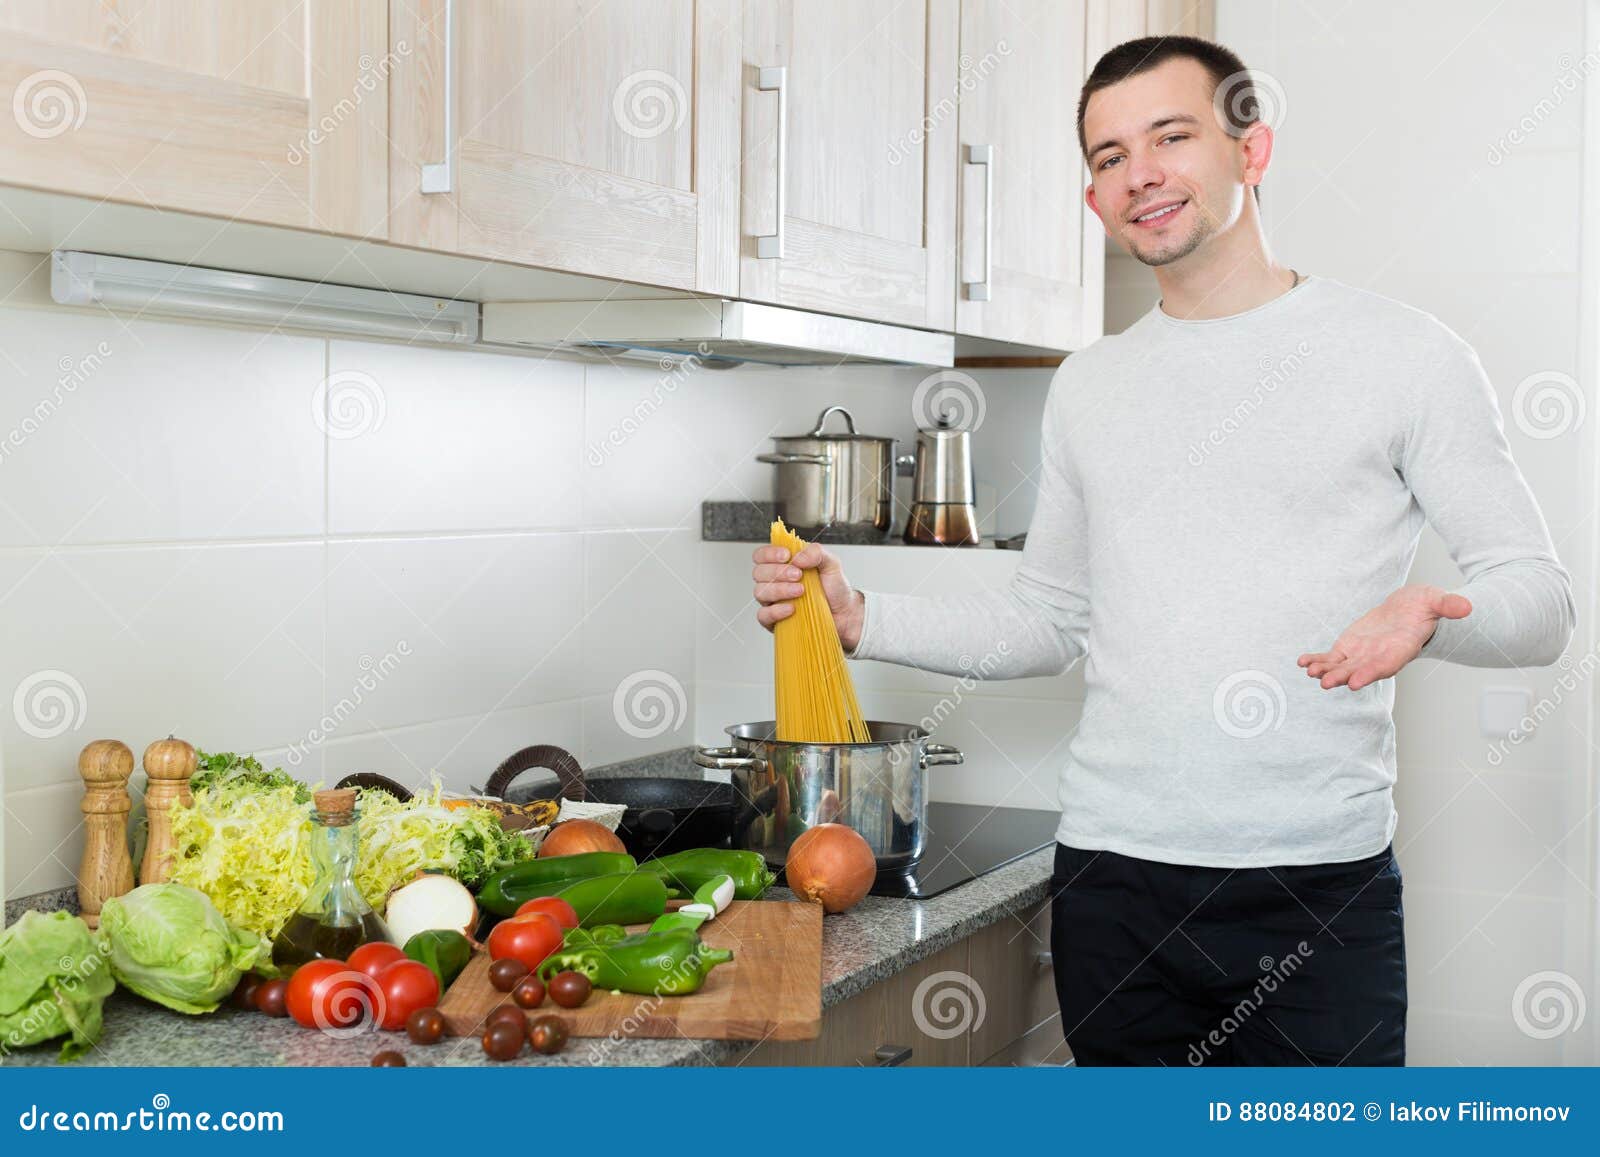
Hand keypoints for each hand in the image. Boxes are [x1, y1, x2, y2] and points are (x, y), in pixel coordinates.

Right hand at [752, 541, 864, 649]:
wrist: (844, 613)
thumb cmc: (834, 588)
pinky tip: (792, 609)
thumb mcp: (831, 563)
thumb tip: (797, 557)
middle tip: (798, 575)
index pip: (761, 555)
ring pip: (760, 593)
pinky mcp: (774, 621)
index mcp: (783, 565)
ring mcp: (772, 601)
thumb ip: (816, 552)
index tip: (786, 556)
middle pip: (758, 573)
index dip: (769, 553)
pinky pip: (763, 615)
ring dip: (780, 590)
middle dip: (778, 572)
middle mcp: (774, 582)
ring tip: (801, 591)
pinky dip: (776, 611)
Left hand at [1298, 584, 1471, 690]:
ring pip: (1342, 667)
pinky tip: (1303, 663)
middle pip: (1360, 670)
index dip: (1371, 672)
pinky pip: (1331, 658)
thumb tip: (1467, 607)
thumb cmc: (1425, 606)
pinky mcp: (1349, 648)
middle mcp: (1380, 657)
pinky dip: (1318, 660)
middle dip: (1343, 677)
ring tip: (1310, 671)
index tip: (1356, 682)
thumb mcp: (1437, 601)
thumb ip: (1448, 606)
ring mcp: (1362, 654)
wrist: (1409, 608)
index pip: (1386, 664)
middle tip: (1325, 682)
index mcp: (1401, 649)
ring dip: (1326, 671)